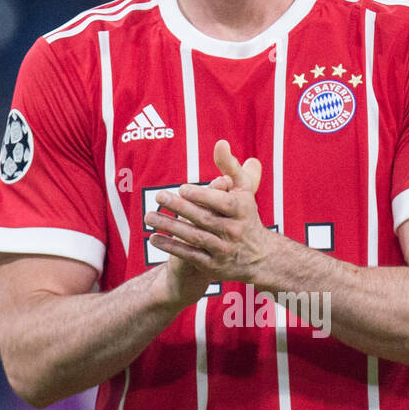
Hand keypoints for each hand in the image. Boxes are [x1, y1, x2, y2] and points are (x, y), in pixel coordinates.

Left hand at [145, 139, 271, 285]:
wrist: (259, 256)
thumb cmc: (246, 215)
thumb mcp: (244, 190)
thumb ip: (231, 166)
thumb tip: (220, 143)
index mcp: (242, 209)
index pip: (221, 201)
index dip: (202, 195)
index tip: (182, 188)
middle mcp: (234, 230)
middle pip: (204, 218)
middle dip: (180, 207)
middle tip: (159, 196)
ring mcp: (224, 250)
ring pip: (193, 236)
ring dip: (169, 226)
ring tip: (149, 216)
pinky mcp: (214, 266)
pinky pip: (189, 255)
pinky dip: (171, 247)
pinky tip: (154, 238)